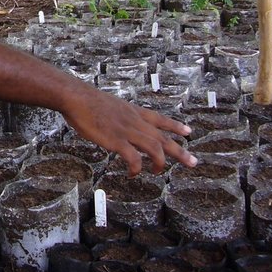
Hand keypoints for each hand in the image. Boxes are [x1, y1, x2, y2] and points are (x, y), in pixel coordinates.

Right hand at [62, 86, 196, 176]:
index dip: (175, 126)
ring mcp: (127, 131)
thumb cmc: (88, 102)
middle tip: (193, 162)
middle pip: (163, 138)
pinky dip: (136, 168)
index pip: (161, 119)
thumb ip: (120, 115)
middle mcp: (135, 122)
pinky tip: (133, 174)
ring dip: (161, 162)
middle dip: (180, 151)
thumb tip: (118, 121)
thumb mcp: (112, 105)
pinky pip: (133, 158)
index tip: (188, 132)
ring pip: (154, 148)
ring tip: (159, 172)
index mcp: (134, 112)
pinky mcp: (117, 141)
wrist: (78, 98)